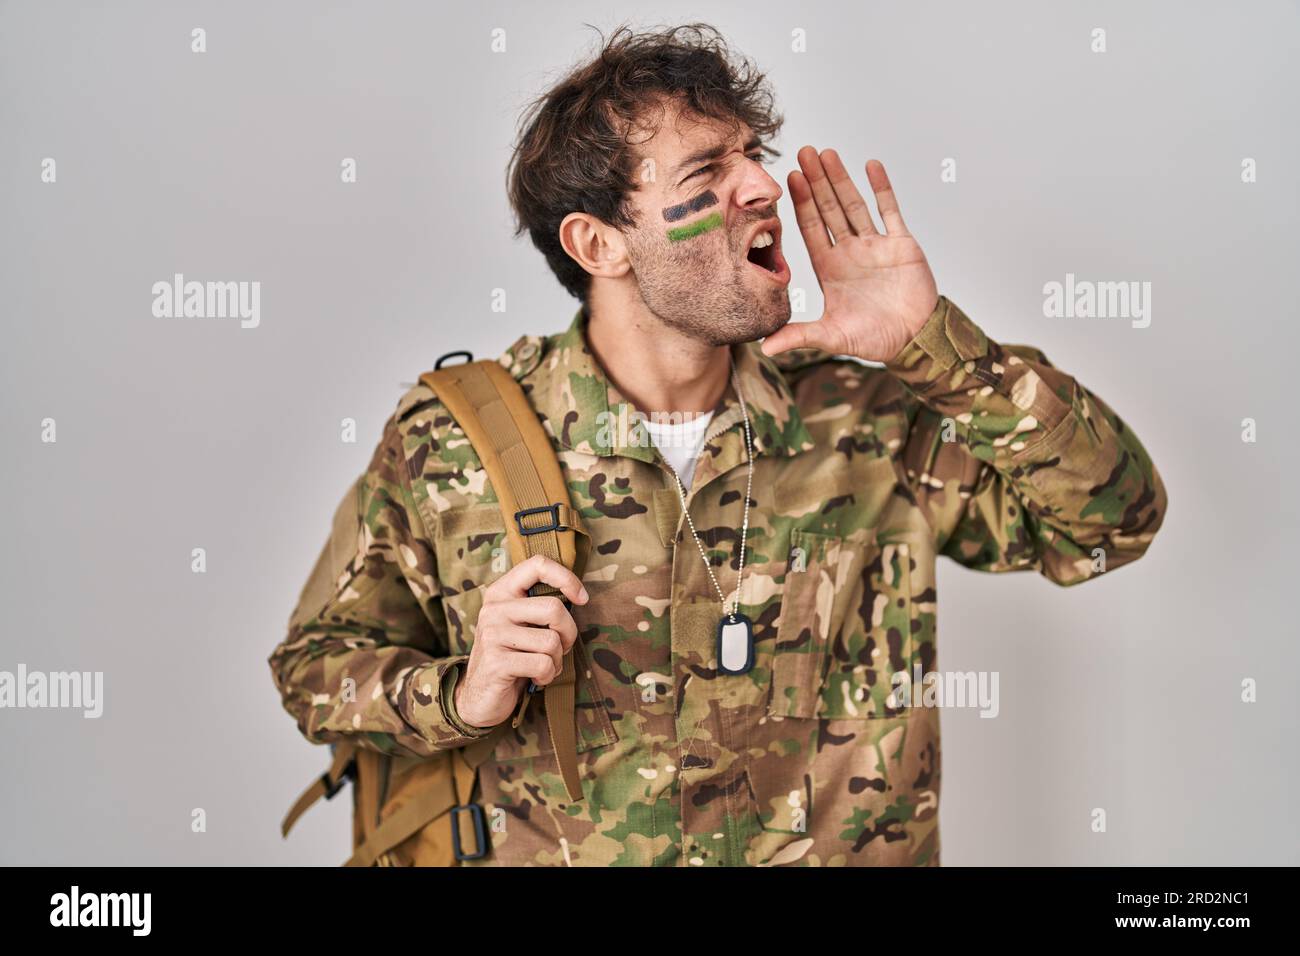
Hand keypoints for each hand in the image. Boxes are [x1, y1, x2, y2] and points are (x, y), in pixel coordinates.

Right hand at [453, 554, 588, 727]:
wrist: (478, 697)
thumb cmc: (512, 656)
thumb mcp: (521, 624)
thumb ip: (540, 607)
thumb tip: (579, 596)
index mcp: (501, 592)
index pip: (537, 565)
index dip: (567, 579)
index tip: (581, 599)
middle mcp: (494, 608)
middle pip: (553, 608)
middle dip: (569, 634)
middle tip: (561, 648)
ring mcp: (493, 634)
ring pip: (551, 641)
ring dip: (557, 660)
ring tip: (543, 666)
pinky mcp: (497, 662)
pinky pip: (543, 664)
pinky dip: (548, 676)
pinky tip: (535, 679)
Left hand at [761, 149, 938, 362]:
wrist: (914, 340)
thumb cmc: (873, 340)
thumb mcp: (831, 337)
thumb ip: (799, 336)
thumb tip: (764, 347)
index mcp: (830, 268)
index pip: (811, 229)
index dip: (801, 204)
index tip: (789, 179)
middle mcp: (849, 252)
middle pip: (829, 209)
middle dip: (816, 182)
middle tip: (803, 153)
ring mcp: (875, 245)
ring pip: (855, 205)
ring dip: (841, 179)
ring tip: (827, 153)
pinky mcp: (901, 244)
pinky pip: (890, 210)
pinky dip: (882, 188)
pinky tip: (871, 166)